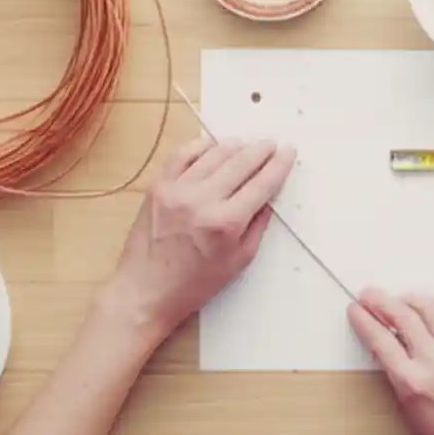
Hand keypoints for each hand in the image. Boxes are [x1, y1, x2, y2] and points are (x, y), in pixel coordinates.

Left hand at [105, 137, 295, 338]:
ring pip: (213, 153)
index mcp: (225, 223)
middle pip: (240, 162)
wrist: (144, 290)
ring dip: (235, 145)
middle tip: (271, 144)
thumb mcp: (238, 261)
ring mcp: (176, 190)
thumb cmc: (193, 284)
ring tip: (246, 145)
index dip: (279, 164)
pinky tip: (212, 146)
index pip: (262, 183)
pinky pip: (181, 154)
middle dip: (260, 150)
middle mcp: (201, 200)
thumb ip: (257, 225)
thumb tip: (268, 196)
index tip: (288, 151)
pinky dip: (200, 146)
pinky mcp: (157, 186)